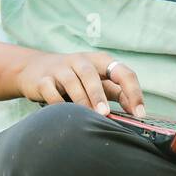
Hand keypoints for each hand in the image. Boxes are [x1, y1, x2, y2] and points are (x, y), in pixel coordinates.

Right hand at [15, 52, 145, 117]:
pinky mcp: (43, 79)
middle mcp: (80, 61)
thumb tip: (137, 112)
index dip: (133, 92)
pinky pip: (50, 91)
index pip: (122, 72)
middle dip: (99, 95)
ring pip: (72, 81)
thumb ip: (118, 93)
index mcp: (100, 61)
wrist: (35, 69)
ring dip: (81, 99)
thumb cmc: (76, 78)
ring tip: (89, 115)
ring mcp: (60, 68)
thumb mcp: (98, 81)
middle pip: (91, 75)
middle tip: (105, 113)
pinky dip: (57, 102)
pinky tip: (64, 114)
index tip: (139, 113)